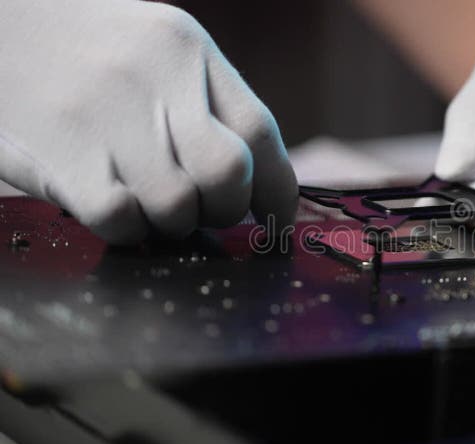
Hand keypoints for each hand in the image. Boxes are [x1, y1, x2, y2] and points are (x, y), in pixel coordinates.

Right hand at [0, 0, 296, 243]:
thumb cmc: (86, 54)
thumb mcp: (159, 52)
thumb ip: (208, 106)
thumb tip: (254, 183)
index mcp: (187, 49)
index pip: (259, 133)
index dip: (277, 191)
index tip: (276, 222)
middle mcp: (154, 77)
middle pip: (229, 175)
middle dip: (224, 208)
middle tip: (200, 208)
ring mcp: (107, 114)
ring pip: (177, 206)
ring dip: (170, 221)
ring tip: (145, 198)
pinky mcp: (62, 152)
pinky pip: (122, 219)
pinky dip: (126, 228)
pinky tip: (110, 202)